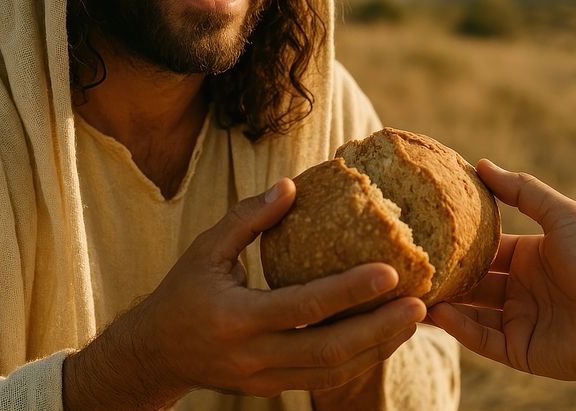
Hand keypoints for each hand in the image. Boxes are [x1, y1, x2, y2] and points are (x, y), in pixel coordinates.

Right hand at [64, 178, 425, 408]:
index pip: (304, 305)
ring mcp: (264, 378)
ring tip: (413, 320)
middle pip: (330, 350)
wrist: (155, 353)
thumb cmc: (182, 291)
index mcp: (237, 317)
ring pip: (333, 371)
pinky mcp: (271, 388)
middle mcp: (254, 355)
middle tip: (420, 304)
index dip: (349, 291)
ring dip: (378, 348)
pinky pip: (324, 378)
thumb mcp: (206, 249)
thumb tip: (292, 185)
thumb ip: (248, 217)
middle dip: (380, 330)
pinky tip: (384, 338)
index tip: (390, 271)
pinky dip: (359, 360)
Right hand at [429, 160, 575, 381]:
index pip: (485, 248)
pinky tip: (438, 314)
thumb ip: (523, 189)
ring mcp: (519, 321)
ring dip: (444, 302)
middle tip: (410, 263)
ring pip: (470, 311)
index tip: (426, 229)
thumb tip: (481, 164)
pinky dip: (459, 328)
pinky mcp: (519, 350)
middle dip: (444, 274)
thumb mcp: (562, 215)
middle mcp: (521, 289)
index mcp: (530, 257)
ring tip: (412, 290)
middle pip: (472, 280)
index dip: (458, 241)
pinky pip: (482, 339)